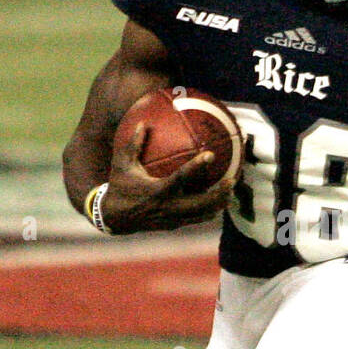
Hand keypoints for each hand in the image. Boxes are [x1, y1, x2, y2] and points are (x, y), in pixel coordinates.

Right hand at [102, 121, 234, 233]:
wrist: (114, 218)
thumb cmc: (119, 186)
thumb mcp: (122, 163)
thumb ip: (133, 144)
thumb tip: (141, 122)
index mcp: (157, 191)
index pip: (181, 178)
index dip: (197, 167)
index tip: (211, 154)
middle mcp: (168, 207)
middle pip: (201, 203)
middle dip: (219, 193)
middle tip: (233, 179)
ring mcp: (173, 219)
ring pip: (203, 214)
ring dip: (219, 203)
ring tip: (232, 190)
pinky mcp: (175, 225)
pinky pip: (197, 219)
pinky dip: (210, 210)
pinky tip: (219, 200)